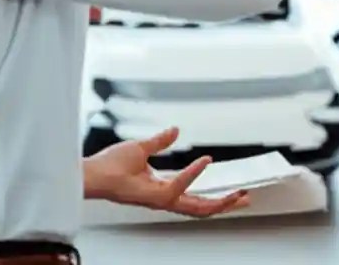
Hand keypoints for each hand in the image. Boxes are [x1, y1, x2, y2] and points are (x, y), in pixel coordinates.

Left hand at [82, 127, 250, 217]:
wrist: (93, 172)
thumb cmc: (109, 165)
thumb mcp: (141, 147)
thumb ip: (161, 141)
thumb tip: (175, 131)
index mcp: (164, 188)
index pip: (195, 195)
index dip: (216, 193)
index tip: (234, 186)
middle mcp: (165, 197)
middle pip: (202, 207)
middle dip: (226, 204)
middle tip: (245, 197)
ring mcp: (161, 199)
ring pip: (198, 207)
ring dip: (220, 200)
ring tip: (238, 192)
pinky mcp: (156, 195)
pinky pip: (180, 187)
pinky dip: (194, 174)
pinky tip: (205, 162)